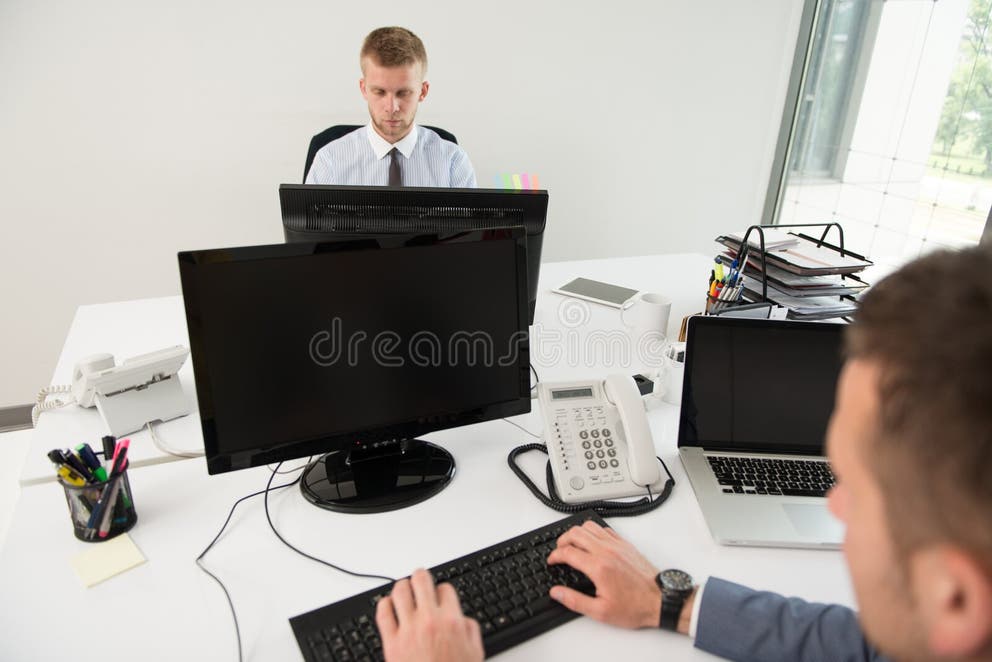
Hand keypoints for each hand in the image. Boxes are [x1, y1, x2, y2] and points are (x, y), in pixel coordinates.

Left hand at [375, 568, 483, 661]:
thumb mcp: (475, 654)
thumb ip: (470, 631)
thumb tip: (463, 619)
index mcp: (452, 621)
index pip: (445, 589)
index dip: (443, 591)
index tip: (440, 596)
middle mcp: (429, 620)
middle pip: (421, 580)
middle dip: (421, 577)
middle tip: (419, 579)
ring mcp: (408, 630)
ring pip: (399, 591)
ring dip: (402, 587)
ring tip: (403, 590)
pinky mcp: (391, 642)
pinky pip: (383, 613)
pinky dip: (384, 605)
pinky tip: (388, 606)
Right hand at [546, 520, 660, 628]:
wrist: (660, 600)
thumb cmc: (635, 606)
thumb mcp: (600, 612)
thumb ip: (574, 601)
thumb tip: (557, 592)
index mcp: (598, 567)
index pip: (568, 552)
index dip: (555, 555)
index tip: (552, 561)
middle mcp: (607, 551)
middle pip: (576, 533)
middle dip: (562, 540)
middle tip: (558, 550)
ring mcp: (617, 545)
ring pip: (590, 526)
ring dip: (577, 532)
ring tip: (572, 543)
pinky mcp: (625, 544)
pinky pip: (605, 529)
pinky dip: (593, 531)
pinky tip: (592, 541)